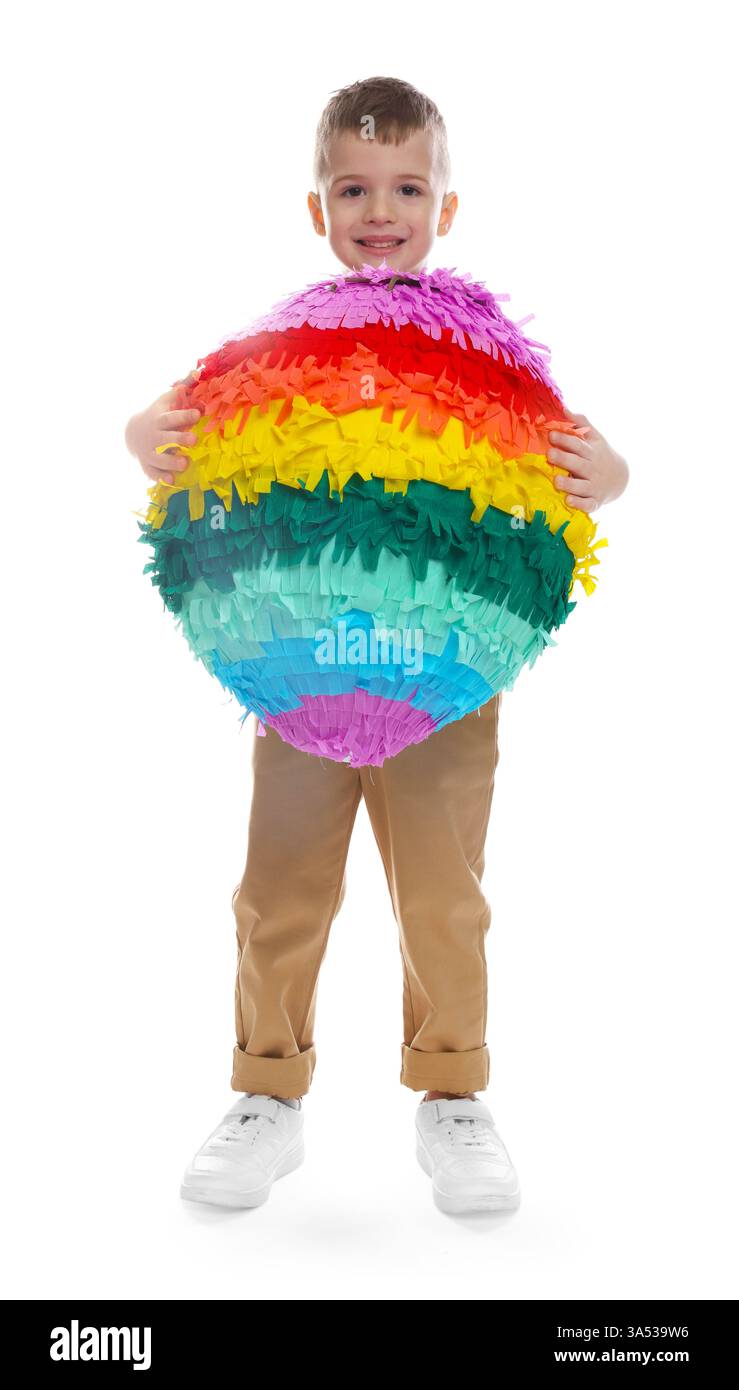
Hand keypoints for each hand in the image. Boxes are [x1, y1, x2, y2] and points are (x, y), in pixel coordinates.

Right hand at [124, 369, 201, 484]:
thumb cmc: (157, 414)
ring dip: (171, 461)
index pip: (171, 417)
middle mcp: (154, 436)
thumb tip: (197, 371)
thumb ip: (182, 389)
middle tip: (194, 441)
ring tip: (185, 463)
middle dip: (179, 440)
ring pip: (159, 458)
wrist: (132, 431)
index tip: (198, 413)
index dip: (184, 415)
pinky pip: (152, 473)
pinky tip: (171, 480)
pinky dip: (160, 477)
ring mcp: (149, 451)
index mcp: (159, 419)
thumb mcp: (166, 400)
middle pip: (165, 438)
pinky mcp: (147, 464)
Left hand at [547, 412, 628, 513]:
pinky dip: (579, 504)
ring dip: (569, 484)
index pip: (578, 445)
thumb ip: (581, 424)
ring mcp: (594, 487)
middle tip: (549, 454)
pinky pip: (587, 504)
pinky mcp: (594, 502)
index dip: (565, 439)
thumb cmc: (601, 456)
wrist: (621, 479)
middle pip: (578, 464)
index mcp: (591, 453)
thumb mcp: (596, 438)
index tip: (552, 434)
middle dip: (564, 459)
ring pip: (581, 486)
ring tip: (556, 481)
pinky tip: (568, 501)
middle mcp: (593, 470)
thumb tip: (564, 409)